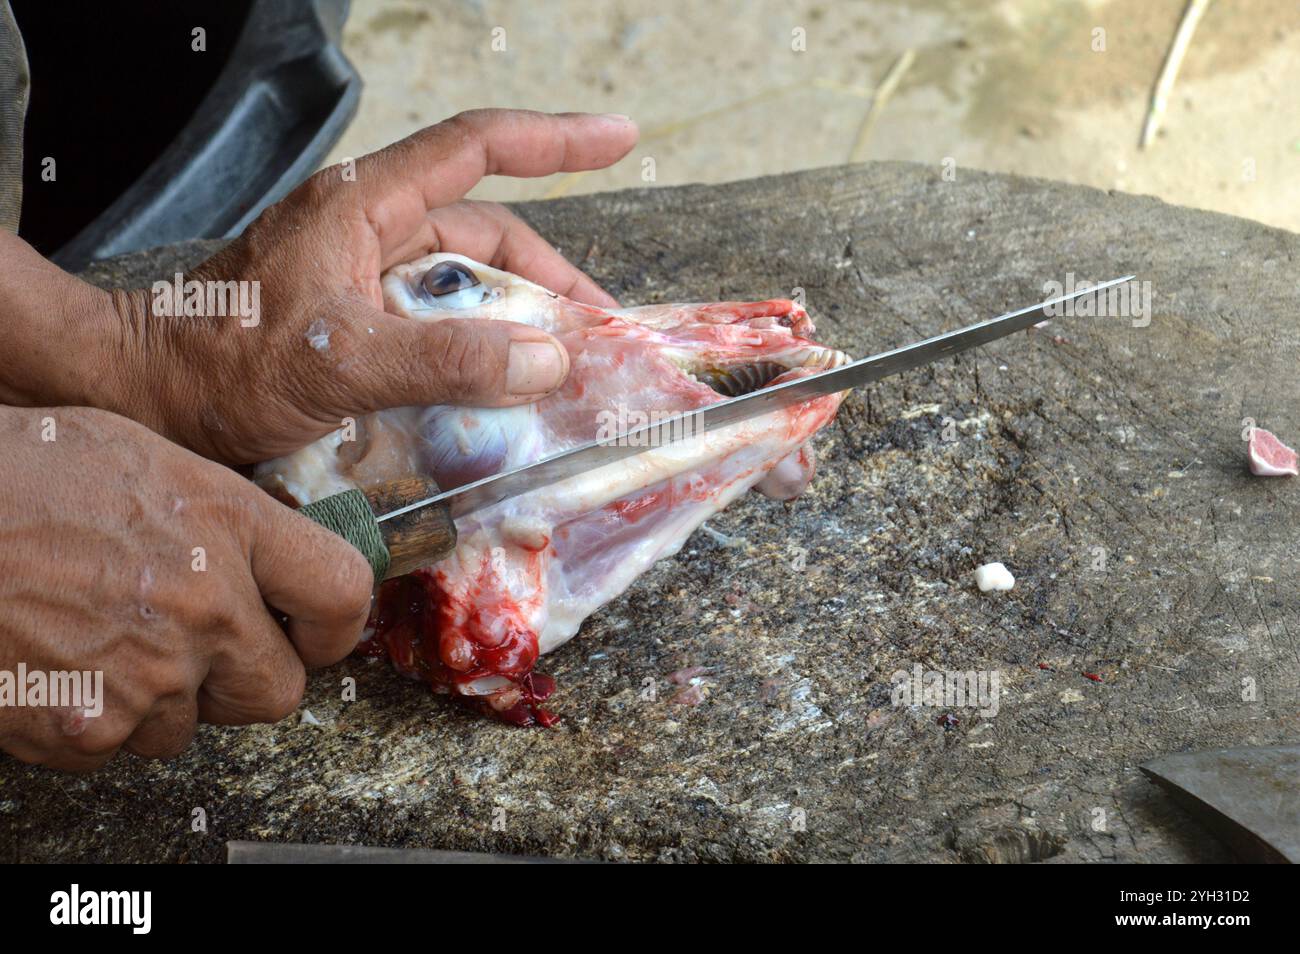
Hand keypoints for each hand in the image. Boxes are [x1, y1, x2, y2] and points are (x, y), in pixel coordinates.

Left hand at [0, 109, 637, 464]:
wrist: (142, 397)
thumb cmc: (219, 365)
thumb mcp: (337, 361)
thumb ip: (444, 360)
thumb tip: (548, 359)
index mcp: (363, 207)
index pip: (474, 149)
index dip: (554, 140)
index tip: (621, 137)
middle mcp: (369, 234)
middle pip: (485, 237)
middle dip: (549, 282)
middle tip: (598, 336)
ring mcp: (363, 282)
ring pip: (465, 292)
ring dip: (516, 329)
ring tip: (561, 376)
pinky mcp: (356, 326)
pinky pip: (437, 331)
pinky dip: (477, 360)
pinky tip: (501, 400)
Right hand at [0, 405, 373, 769]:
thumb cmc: (21, 473)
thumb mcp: (148, 461)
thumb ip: (222, 518)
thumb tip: (267, 557)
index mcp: (228, 526)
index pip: (342, 592)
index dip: (334, 623)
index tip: (314, 629)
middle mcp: (205, 608)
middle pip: (277, 690)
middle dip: (243, 678)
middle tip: (199, 646)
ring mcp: (146, 676)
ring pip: (186, 725)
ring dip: (156, 698)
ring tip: (101, 635)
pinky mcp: (86, 730)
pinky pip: (115, 747)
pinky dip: (93, 720)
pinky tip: (62, 661)